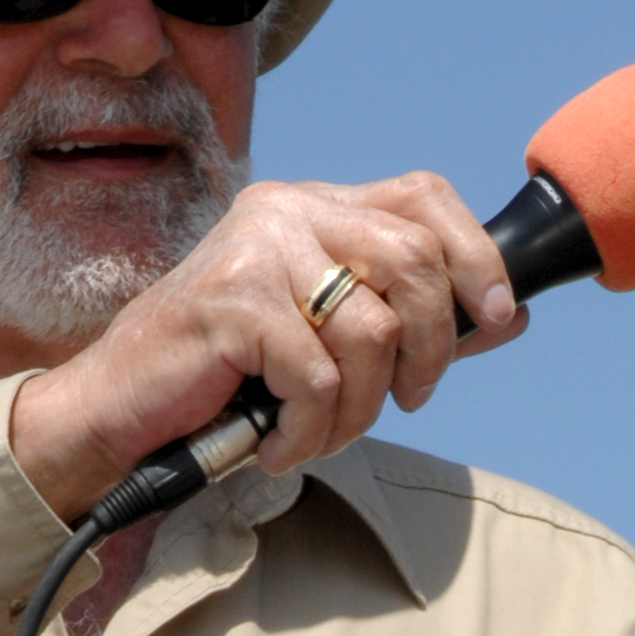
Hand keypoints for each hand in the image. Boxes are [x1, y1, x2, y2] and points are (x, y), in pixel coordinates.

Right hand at [8, 173, 524, 517]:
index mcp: (316, 208)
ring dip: (359, 409)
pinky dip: (308, 429)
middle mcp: (287, 212)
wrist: (123, 410)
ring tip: (317, 430)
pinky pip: (318, 378)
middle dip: (430, 353)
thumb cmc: (227, 379)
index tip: (496, 316)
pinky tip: (276, 439)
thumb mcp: (332, 341)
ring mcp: (257, 251)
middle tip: (406, 402)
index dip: (476, 255)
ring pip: (371, 333)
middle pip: (413, 264)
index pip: (424, 197)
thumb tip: (511, 316)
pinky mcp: (232, 302)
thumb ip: (413, 324)